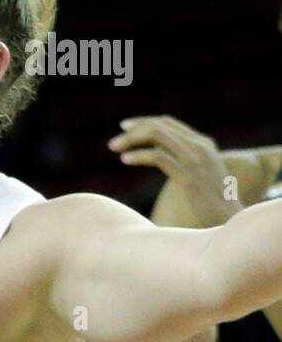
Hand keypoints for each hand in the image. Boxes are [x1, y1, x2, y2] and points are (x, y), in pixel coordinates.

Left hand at [108, 115, 239, 225]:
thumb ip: (180, 157)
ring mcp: (195, 159)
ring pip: (157, 135)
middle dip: (133, 131)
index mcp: (203, 143)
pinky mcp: (189, 175)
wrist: (229, 220)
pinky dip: (138, 155)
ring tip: (113, 148)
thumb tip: (154, 149)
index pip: (168, 122)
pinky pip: (158, 156)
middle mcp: (200, 146)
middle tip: (112, 143)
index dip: (144, 122)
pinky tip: (125, 159)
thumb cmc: (210, 201)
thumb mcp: (198, 173)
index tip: (125, 127)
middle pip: (160, 125)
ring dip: (131, 140)